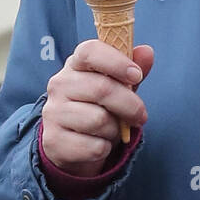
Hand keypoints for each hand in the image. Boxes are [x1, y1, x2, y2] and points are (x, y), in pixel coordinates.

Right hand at [41, 41, 153, 176]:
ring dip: (116, 130)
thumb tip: (147, 52)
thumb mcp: (117, 87)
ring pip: (99, 120)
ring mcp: (53, 112)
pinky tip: (98, 144)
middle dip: (130, 105)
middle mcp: (59, 85)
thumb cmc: (99, 108)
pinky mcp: (54, 141)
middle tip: (141, 116)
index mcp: (75, 65)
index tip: (137, 75)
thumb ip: (131, 70)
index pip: (90, 51)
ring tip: (112, 130)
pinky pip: (94, 147)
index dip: (116, 62)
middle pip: (101, 89)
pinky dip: (105, 149)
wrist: (73, 144)